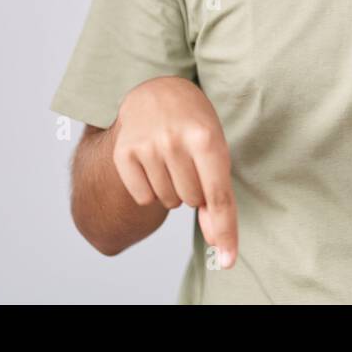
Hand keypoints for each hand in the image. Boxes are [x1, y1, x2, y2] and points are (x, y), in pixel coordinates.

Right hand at [110, 76, 238, 267]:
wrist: (157, 91)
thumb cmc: (194, 125)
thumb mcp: (216, 148)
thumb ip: (218, 194)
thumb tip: (218, 241)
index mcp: (206, 137)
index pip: (218, 195)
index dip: (225, 230)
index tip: (228, 259)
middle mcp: (175, 140)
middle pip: (192, 200)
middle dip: (196, 190)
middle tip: (190, 162)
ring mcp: (146, 145)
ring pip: (168, 201)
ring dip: (174, 189)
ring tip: (172, 159)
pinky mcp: (123, 152)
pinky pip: (143, 197)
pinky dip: (151, 189)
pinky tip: (153, 164)